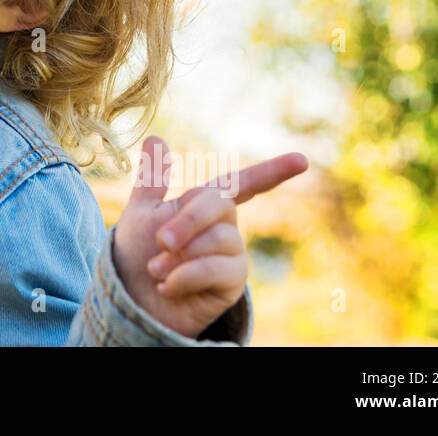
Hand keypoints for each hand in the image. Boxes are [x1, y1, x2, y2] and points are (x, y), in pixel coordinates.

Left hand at [112, 136, 307, 338]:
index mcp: (204, 203)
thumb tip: (155, 137)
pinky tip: (167, 285)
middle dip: (188, 221)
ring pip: (219, 239)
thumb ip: (152, 179)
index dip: (271, 172)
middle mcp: (224, 225)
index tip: (302, 161)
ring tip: (156, 269)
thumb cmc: (139, 253)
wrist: (136, 300)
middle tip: (161, 241)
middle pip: (220, 204)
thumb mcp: (141, 213)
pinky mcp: (233, 281)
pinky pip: (217, 269)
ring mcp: (232, 252)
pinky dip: (186, 275)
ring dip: (181, 255)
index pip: (242, 183)